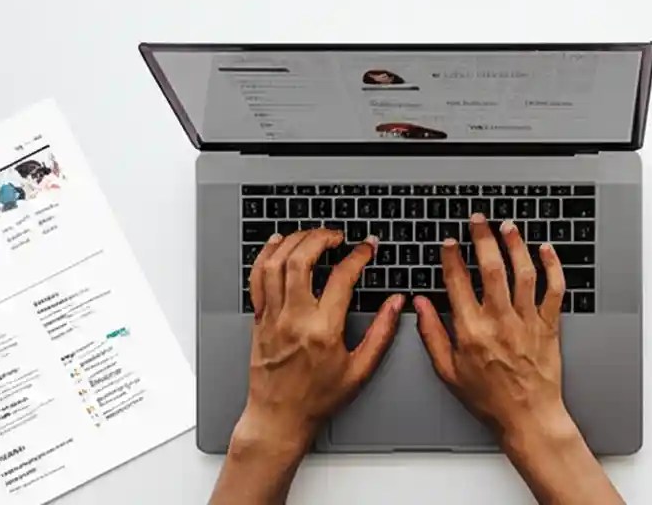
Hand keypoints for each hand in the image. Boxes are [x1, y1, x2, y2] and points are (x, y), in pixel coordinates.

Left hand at [237, 229, 403, 446]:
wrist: (279, 417)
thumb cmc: (317, 398)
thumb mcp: (360, 370)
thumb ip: (381, 333)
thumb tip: (395, 303)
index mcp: (323, 331)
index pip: (342, 278)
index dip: (358, 255)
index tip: (367, 247)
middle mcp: (294, 319)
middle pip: (302, 260)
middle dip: (321, 238)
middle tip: (337, 236)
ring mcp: (272, 317)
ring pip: (276, 264)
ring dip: (294, 241)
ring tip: (311, 234)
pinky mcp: (258, 319)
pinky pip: (256, 279)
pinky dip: (266, 255)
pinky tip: (277, 244)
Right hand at [414, 214, 569, 438]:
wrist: (527, 416)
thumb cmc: (488, 398)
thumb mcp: (448, 371)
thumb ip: (432, 333)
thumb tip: (419, 305)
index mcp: (471, 331)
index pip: (458, 282)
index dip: (451, 257)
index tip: (449, 242)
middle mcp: (500, 321)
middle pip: (492, 268)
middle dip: (483, 238)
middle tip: (478, 221)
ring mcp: (527, 321)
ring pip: (523, 272)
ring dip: (515, 244)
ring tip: (507, 226)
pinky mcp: (549, 325)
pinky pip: (554, 289)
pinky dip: (552, 266)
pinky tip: (545, 249)